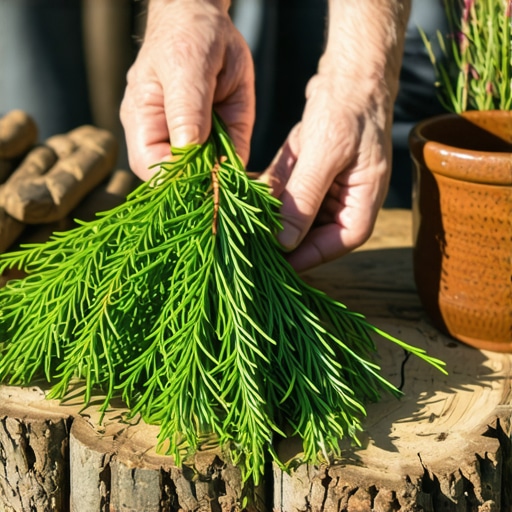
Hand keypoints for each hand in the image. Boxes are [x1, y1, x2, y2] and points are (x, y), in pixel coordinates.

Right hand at [120, 0, 254, 179]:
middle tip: (226, 186)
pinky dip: (240, 170)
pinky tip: (245, 176)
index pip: (153, 169)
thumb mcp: (186, 67)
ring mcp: (197, 139)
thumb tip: (187, 152)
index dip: (177, 181)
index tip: (204, 180)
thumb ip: (186, 110)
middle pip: (181, 179)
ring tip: (238, 181)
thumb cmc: (185, 35)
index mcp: (145, 123)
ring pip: (209, 176)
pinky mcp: (222, 136)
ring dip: (226, 181)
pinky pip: (231, 162)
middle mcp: (168, 138)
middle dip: (204, 185)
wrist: (207, 18)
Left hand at [260, 0, 409, 271]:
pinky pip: (288, 192)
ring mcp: (328, 188)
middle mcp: (346, 200)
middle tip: (251, 242)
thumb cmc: (347, 109)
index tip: (277, 264)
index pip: (339, 242)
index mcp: (363, 201)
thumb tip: (285, 241)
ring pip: (296, 214)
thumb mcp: (326, 153)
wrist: (349, 74)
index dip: (308, 256)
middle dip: (283, 236)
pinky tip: (248, 191)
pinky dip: (270, 192)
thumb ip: (305, 198)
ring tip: (243, 219)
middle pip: (315, 233)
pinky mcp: (310, 174)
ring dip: (272, 214)